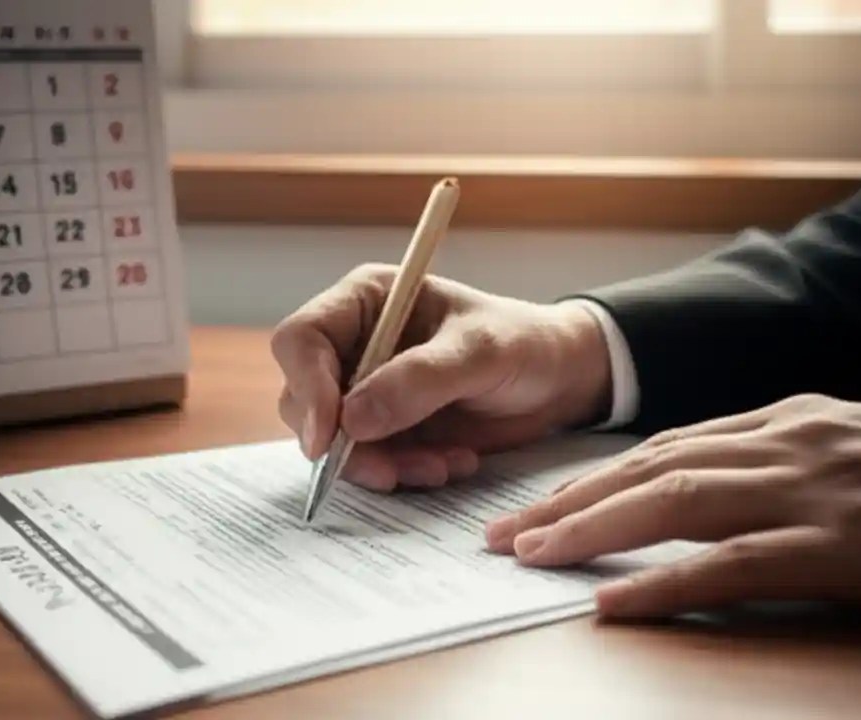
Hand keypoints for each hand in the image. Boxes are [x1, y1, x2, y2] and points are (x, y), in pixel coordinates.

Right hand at [271, 264, 612, 490]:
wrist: (559, 380)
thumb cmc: (523, 342)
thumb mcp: (480, 352)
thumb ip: (419, 379)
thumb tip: (351, 418)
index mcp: (367, 301)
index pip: (301, 339)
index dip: (306, 386)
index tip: (330, 434)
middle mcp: (355, 343)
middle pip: (302, 397)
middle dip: (345, 441)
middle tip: (394, 467)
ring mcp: (366, 389)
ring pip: (332, 440)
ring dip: (380, 463)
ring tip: (441, 464)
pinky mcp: (385, 429)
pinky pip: (367, 462)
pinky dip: (402, 472)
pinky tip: (450, 462)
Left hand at [485, 394, 860, 623]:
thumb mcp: (856, 450)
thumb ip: (785, 459)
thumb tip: (716, 482)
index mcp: (786, 421)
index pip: (665, 444)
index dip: (593, 475)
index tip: (539, 500)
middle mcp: (784, 444)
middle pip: (648, 466)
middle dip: (565, 498)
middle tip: (499, 531)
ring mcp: (809, 493)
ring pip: (672, 501)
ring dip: (589, 529)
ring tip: (528, 556)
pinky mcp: (839, 549)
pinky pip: (729, 565)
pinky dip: (661, 581)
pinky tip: (611, 600)